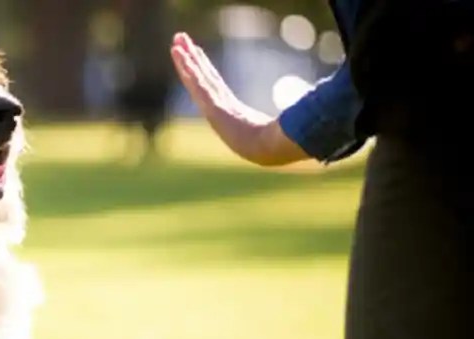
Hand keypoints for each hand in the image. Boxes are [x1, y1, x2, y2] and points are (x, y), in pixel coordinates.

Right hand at [170, 33, 308, 166]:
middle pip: (202, 76)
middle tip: (178, 40)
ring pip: (197, 77)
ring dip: (186, 60)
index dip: (202, 68)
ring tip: (175, 43)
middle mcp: (219, 106)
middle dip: (190, 59)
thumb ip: (291, 113)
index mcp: (231, 110)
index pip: (214, 83)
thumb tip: (311, 101)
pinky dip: (188, 69)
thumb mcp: (282, 122)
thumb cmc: (276, 139)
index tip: (194, 53)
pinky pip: (198, 83)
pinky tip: (180, 57)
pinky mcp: (211, 105)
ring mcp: (213, 106)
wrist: (267, 149)